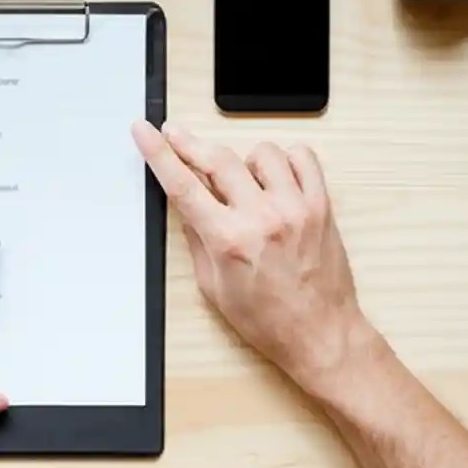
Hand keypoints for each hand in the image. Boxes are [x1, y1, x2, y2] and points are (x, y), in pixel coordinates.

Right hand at [132, 120, 374, 392]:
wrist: (321, 335)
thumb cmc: (269, 320)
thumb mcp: (214, 287)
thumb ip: (197, 239)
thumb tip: (185, 204)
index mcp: (230, 241)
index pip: (183, 185)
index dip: (158, 153)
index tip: (146, 132)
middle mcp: (263, 218)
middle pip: (218, 159)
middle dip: (189, 142)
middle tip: (175, 134)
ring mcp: (296, 208)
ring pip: (263, 153)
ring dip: (243, 159)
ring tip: (242, 179)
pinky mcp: (321, 207)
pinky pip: (304, 159)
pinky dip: (286, 160)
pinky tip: (276, 176)